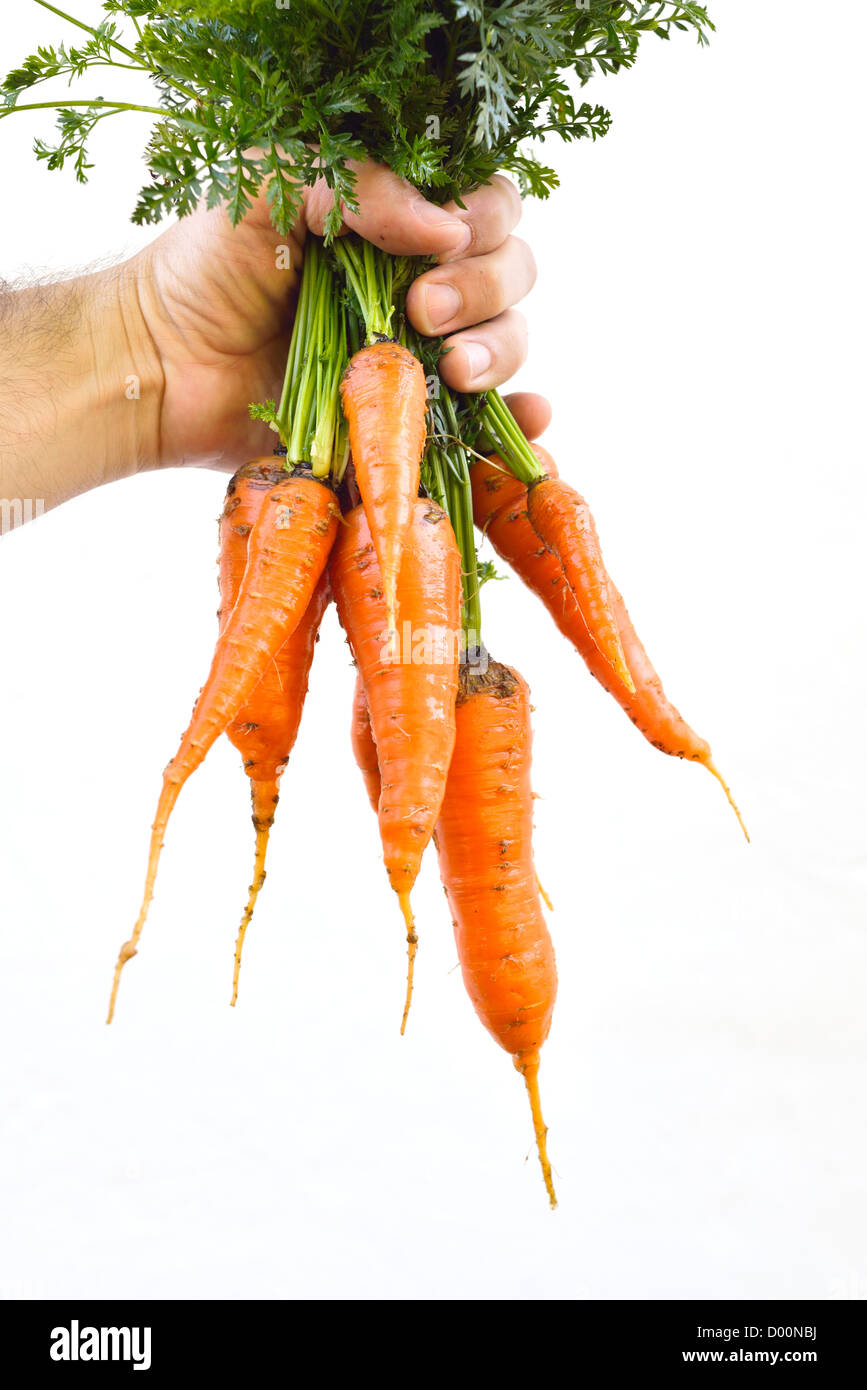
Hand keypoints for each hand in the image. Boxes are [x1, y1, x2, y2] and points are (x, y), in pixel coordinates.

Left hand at [134, 159, 549, 470]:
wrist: (159, 370)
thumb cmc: (203, 270)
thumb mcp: (269, 188)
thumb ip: (357, 186)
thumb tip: (445, 227)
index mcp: (394, 224)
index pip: (483, 207)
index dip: (486, 219)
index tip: (447, 241)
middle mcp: (417, 288)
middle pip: (509, 275)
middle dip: (485, 289)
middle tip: (420, 311)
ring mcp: (417, 359)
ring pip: (508, 343)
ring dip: (500, 350)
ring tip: (449, 370)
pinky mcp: (406, 423)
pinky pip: (489, 425)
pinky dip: (521, 421)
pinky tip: (527, 416)